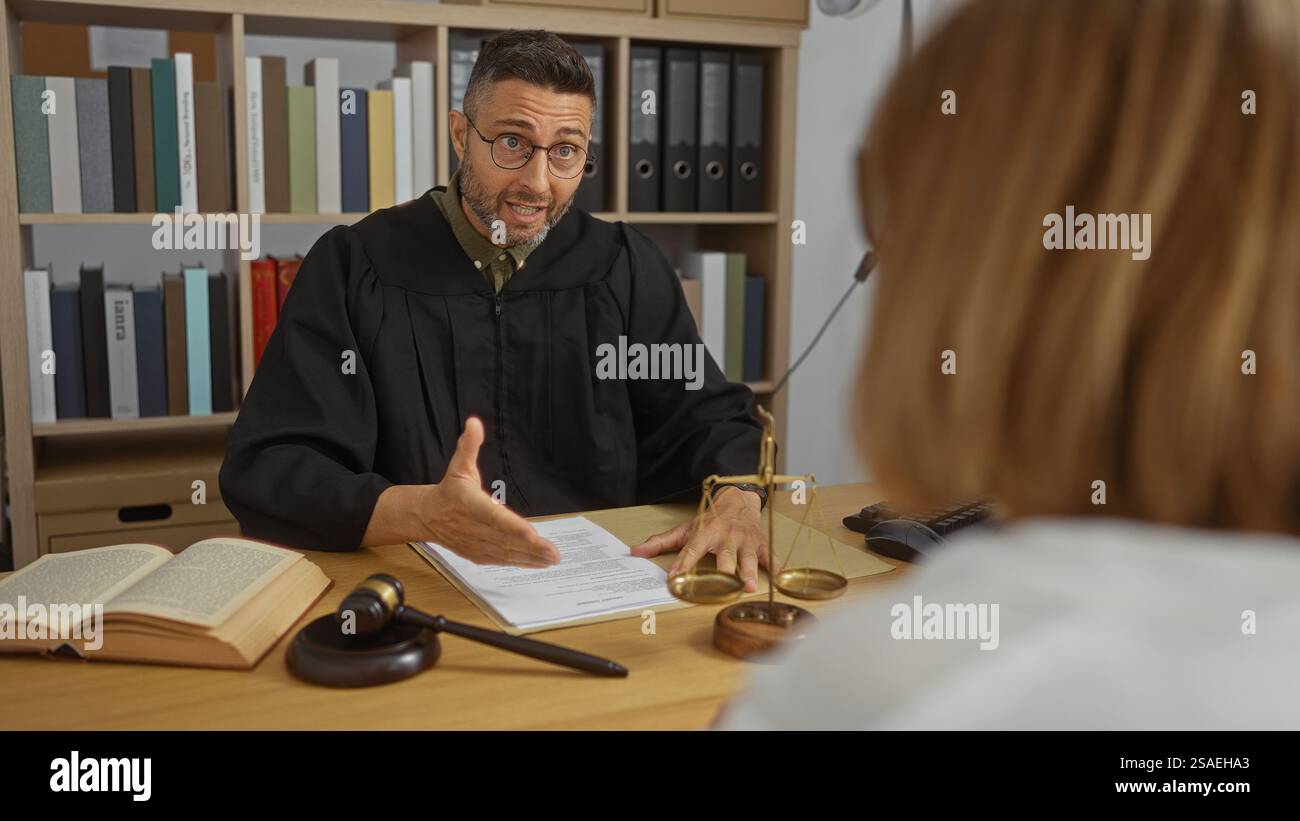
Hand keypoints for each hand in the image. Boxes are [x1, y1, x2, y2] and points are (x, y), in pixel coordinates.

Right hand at [420, 417, 560, 567]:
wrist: (427, 516)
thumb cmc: (450, 490)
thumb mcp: (459, 465)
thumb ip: (469, 446)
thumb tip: (474, 423)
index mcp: (469, 504)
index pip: (493, 517)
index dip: (512, 526)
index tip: (531, 534)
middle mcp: (473, 527)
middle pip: (504, 539)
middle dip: (530, 547)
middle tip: (553, 552)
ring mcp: (475, 544)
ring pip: (505, 553)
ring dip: (530, 558)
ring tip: (551, 559)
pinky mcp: (477, 554)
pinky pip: (501, 560)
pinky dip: (520, 563)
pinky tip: (537, 563)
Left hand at [630, 486, 768, 591]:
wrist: (738, 498)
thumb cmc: (710, 519)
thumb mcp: (686, 528)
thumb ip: (661, 542)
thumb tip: (636, 552)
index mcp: (706, 532)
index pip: (692, 550)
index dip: (683, 564)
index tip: (675, 580)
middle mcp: (726, 536)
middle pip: (724, 556)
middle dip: (722, 572)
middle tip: (719, 587)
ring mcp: (746, 540)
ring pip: (748, 557)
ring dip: (749, 572)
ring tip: (749, 587)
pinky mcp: (761, 543)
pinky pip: (770, 556)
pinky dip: (777, 567)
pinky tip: (780, 579)